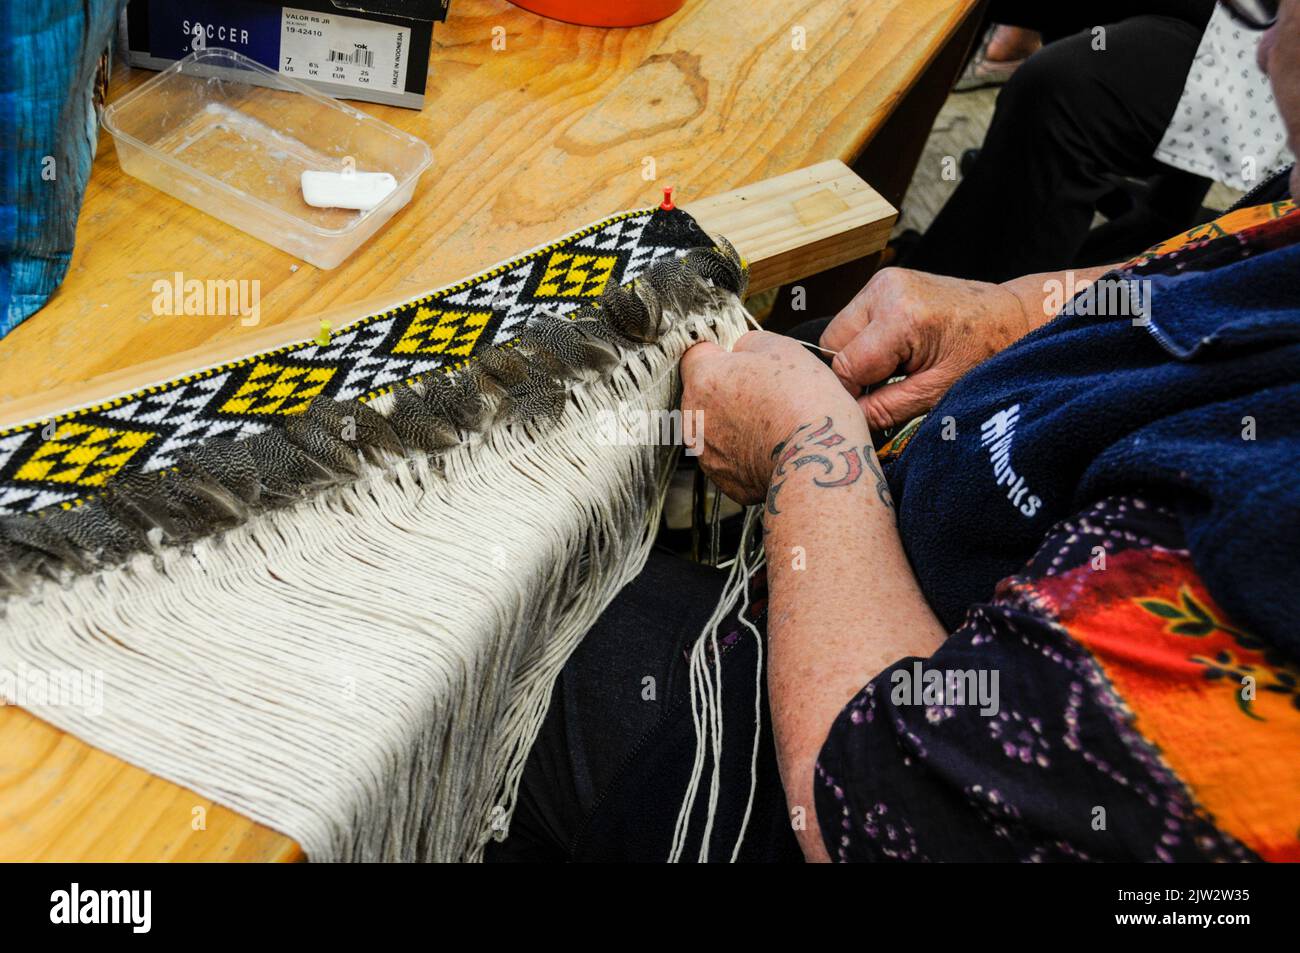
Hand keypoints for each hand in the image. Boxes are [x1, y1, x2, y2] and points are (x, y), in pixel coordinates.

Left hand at [680, 331, 861, 504]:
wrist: (817, 458)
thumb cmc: (802, 402)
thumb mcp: (782, 347)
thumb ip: (749, 342)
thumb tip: (741, 349)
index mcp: (703, 378)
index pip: (696, 354)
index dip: (721, 354)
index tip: (741, 361)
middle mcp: (694, 417)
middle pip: (703, 395)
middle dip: (727, 392)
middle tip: (765, 394)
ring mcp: (706, 453)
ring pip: (714, 428)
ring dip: (734, 424)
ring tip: (771, 423)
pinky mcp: (723, 480)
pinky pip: (728, 459)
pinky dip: (744, 454)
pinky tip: (770, 447)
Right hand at [820, 267, 1032, 430]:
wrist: (1012, 316)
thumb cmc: (984, 355)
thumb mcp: (936, 392)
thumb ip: (885, 408)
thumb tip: (848, 418)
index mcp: (901, 317)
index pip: (844, 364)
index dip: (850, 393)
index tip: (866, 409)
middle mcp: (885, 289)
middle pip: (832, 342)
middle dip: (850, 371)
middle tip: (882, 388)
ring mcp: (882, 280)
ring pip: (838, 331)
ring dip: (855, 355)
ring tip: (893, 367)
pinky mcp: (884, 281)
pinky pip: (854, 319)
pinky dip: (865, 340)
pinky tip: (894, 351)